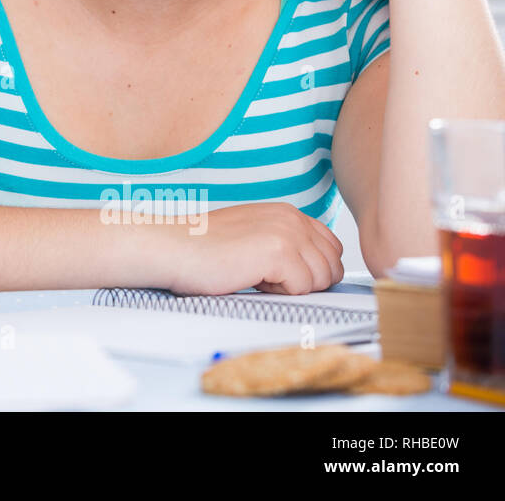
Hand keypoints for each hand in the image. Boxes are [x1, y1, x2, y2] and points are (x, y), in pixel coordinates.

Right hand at [167, 202, 344, 295]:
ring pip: (321, 280)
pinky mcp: (278, 251)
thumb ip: (288, 245)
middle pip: (332, 268)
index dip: (311, 270)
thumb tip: (320, 273)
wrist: (171, 247)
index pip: (332, 249)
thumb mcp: (254, 237)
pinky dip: (278, 293)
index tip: (278, 273)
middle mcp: (292, 217)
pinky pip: (303, 288)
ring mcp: (287, 232)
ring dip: (290, 288)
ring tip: (255, 275)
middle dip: (304, 283)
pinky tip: (249, 278)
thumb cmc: (204, 250)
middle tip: (264, 276)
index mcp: (288, 212)